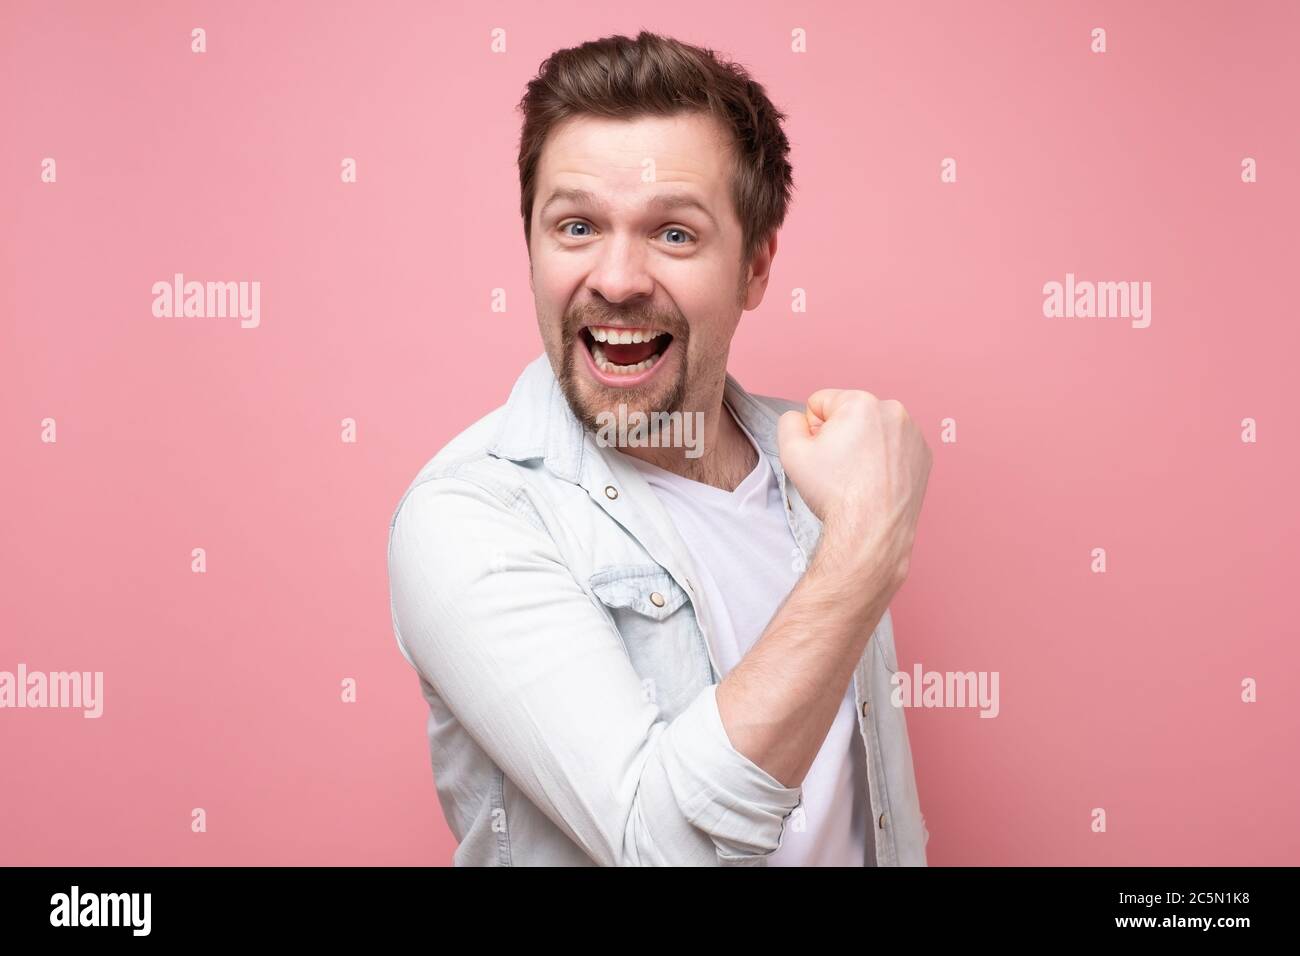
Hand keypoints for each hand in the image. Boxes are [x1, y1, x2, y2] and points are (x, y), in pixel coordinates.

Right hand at [777, 389, 931, 586]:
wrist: (870, 530)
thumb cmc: (834, 493)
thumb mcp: (791, 452)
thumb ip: (789, 422)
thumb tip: (800, 417)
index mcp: (860, 403)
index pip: (821, 402)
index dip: (812, 428)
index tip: (822, 452)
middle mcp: (893, 411)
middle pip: (850, 414)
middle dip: (841, 434)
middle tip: (839, 467)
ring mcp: (913, 433)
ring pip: (874, 429)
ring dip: (863, 444)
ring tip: (858, 476)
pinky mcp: (923, 454)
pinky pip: (895, 446)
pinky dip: (884, 458)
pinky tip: (876, 480)